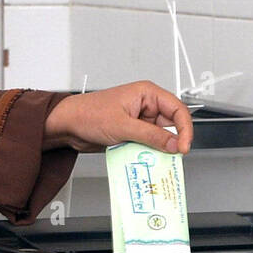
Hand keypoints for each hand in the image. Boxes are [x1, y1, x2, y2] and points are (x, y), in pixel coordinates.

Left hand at [43, 81, 194, 154]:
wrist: (67, 125)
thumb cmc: (88, 114)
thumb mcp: (123, 126)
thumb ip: (151, 136)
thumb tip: (174, 144)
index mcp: (147, 94)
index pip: (177, 109)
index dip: (185, 129)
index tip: (184, 146)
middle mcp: (145, 106)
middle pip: (171, 126)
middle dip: (171, 142)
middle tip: (171, 157)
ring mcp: (139, 120)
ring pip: (160, 138)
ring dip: (157, 149)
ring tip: (153, 158)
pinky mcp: (132, 133)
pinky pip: (147, 144)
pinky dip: (147, 153)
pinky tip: (142, 158)